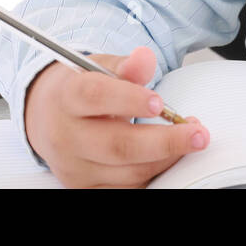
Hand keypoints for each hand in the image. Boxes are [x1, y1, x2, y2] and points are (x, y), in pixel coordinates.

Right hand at [23, 45, 208, 188]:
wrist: (47, 117)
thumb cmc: (80, 90)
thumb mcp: (99, 68)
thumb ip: (126, 66)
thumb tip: (145, 58)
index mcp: (67, 97)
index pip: (94, 97)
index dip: (128, 100)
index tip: (159, 102)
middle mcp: (66, 136)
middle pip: (116, 145)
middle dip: (164, 142)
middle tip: (198, 133)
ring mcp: (73, 167)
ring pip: (126, 171)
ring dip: (165, 158)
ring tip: (191, 139)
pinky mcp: (84, 187)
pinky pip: (125, 187)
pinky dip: (152, 173)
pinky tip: (170, 157)